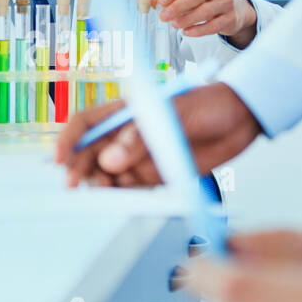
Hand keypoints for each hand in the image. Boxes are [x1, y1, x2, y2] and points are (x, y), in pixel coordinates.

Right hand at [53, 82, 262, 186]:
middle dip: (79, 168)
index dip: (69, 140)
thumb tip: (111, 162)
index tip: (60, 159)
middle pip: (91, 153)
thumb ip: (141, 138)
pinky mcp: (155, 174)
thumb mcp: (175, 114)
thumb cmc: (209, 104)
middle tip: (76, 186)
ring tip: (106, 191)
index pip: (86, 123)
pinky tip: (124, 197)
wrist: (242, 118)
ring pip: (107, 174)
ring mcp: (140, 155)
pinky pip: (130, 188)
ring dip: (100, 184)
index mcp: (126, 110)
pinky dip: (123, 195)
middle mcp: (127, 134)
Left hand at [155, 0, 257, 47]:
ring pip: (204, 11)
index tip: (161, 1)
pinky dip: (198, 30)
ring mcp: (227, 0)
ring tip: (174, 24)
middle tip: (164, 16)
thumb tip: (151, 2)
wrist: (235, 7)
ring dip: (186, 19)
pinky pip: (213, 25)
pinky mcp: (231, 17)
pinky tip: (187, 32)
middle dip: (177, 7)